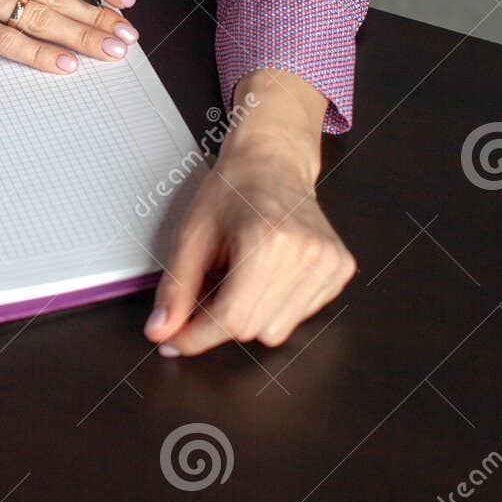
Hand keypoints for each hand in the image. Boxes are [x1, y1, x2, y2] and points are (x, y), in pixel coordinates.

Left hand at [145, 71, 355, 354]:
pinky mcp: (340, 270)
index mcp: (268, 241)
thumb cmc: (232, 190)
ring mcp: (329, 263)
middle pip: (251, 330)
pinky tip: (268, 273)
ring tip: (242, 274)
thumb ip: (175, 288)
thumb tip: (160, 331)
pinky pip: (299, 317)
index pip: (230, 319)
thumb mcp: (191, 234)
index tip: (173, 341)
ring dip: (250, 315)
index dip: (195, 336)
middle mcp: (306, 254)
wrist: (274, 161)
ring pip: (276, 331)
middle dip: (220, 321)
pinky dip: (275, 306)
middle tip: (209, 288)